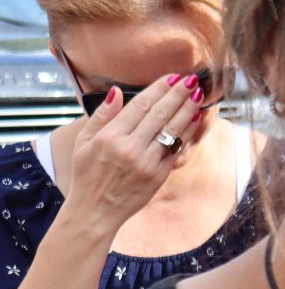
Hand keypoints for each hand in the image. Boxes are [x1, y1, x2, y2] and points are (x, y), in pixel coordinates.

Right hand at [63, 73, 202, 231]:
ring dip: (188, 111)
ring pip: (172, 130)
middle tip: (192, 80)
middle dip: (178, 95)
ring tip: (198, 96)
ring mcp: (146, 162)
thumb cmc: (87, 175)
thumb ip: (101, 116)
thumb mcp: (83, 143)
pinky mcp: (159, 175)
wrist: (95, 211)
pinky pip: (176, 149)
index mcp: (110, 137)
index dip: (158, 89)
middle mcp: (130, 148)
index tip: (172, 77)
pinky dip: (187, 132)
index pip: (140, 106)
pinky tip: (195, 120)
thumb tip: (116, 91)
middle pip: (160, 114)